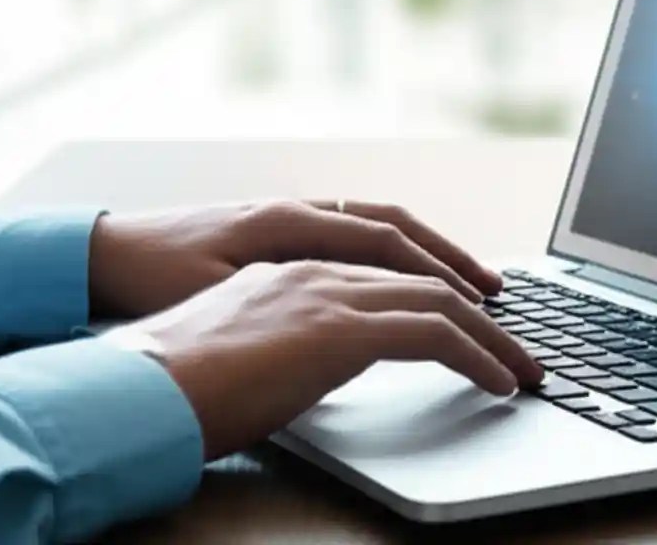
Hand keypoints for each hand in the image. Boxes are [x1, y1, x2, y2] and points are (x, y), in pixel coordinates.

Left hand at [88, 200, 501, 319]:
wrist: (102, 251)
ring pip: (383, 225)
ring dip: (433, 252)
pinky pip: (359, 230)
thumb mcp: (215, 291)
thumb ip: (283, 295)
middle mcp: (300, 207)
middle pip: (399, 228)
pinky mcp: (285, 227)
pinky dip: (398, 250)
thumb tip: (349, 311)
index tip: (480, 312)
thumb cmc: (152, 275)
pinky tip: (412, 272)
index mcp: (289, 220)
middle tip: (498, 294)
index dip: (440, 281)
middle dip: (455, 261)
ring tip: (472, 282)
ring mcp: (294, 213)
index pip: (388, 248)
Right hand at [111, 260, 543, 459]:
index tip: (474, 315)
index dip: (438, 289)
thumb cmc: (174, 382)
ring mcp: (329, 292)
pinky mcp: (339, 327)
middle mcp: (317, 268)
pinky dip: (477, 356)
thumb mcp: (243, 349)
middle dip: (481, 312)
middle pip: (425, 278)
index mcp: (292, 268)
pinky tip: (499, 382)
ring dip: (492, 337)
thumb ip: (290, 341)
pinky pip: (434, 334)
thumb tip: (317, 361)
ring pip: (440, 301)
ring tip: (524, 369)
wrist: (132, 388)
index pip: (388, 267)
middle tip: (518, 343)